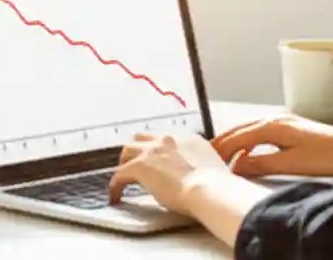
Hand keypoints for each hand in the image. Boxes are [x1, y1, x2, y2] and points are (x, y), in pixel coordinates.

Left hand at [107, 132, 231, 214]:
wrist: (208, 190)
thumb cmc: (216, 186)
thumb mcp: (213, 168)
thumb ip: (203, 166)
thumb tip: (201, 176)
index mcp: (189, 140)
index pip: (168, 141)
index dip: (161, 152)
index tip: (160, 162)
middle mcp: (169, 140)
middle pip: (144, 138)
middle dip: (139, 150)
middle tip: (138, 164)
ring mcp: (152, 151)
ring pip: (128, 149)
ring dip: (125, 162)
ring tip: (124, 177)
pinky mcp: (139, 166)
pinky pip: (119, 173)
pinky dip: (116, 185)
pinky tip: (116, 195)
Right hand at [211, 115, 332, 177]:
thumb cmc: (328, 156)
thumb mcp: (290, 164)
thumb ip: (261, 164)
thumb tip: (237, 165)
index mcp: (274, 126)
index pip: (239, 136)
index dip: (223, 149)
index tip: (208, 160)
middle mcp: (277, 120)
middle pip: (242, 129)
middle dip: (224, 141)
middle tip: (207, 154)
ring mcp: (286, 123)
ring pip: (251, 130)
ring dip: (236, 141)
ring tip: (222, 153)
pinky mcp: (293, 130)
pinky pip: (262, 133)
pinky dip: (250, 142)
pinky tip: (250, 153)